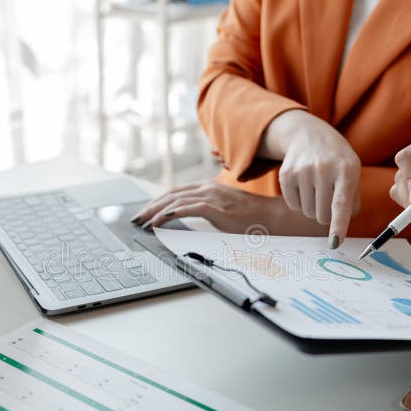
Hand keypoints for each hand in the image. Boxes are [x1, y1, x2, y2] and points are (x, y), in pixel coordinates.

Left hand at [131, 181, 325, 235]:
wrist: (274, 219)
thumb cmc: (253, 220)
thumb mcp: (226, 214)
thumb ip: (209, 212)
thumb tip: (190, 222)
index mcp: (210, 189)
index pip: (176, 192)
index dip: (158, 201)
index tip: (145, 212)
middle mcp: (208, 188)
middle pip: (171, 194)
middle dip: (150, 206)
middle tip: (136, 218)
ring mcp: (212, 196)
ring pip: (174, 201)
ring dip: (155, 212)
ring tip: (142, 222)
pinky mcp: (216, 207)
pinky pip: (185, 209)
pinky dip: (169, 214)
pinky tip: (158, 222)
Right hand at [259, 110, 360, 247]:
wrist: (308, 135)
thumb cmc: (336, 160)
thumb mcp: (352, 172)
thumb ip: (352, 200)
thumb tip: (341, 224)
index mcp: (346, 169)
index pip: (341, 203)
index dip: (338, 225)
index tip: (335, 242)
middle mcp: (323, 169)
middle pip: (322, 215)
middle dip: (326, 216)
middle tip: (328, 200)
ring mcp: (302, 171)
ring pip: (307, 212)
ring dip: (313, 207)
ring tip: (316, 187)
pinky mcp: (286, 175)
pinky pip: (293, 205)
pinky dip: (300, 202)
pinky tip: (304, 185)